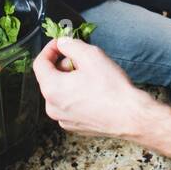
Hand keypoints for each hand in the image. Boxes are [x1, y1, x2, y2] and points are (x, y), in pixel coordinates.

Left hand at [33, 36, 155, 138]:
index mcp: (52, 89)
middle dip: (64, 65)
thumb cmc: (112, 88)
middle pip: (50, 77)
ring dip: (70, 80)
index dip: (50, 49)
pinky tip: (94, 92)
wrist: (131, 117)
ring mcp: (63, 119)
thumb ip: (70, 45)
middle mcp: (52, 107)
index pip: (39, 63)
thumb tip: (62, 43)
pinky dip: (76, 95)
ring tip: (91, 77)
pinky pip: (68, 104)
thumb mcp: (90, 55)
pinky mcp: (74, 126)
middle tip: (83, 60)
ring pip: (60, 91)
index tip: (61, 43)